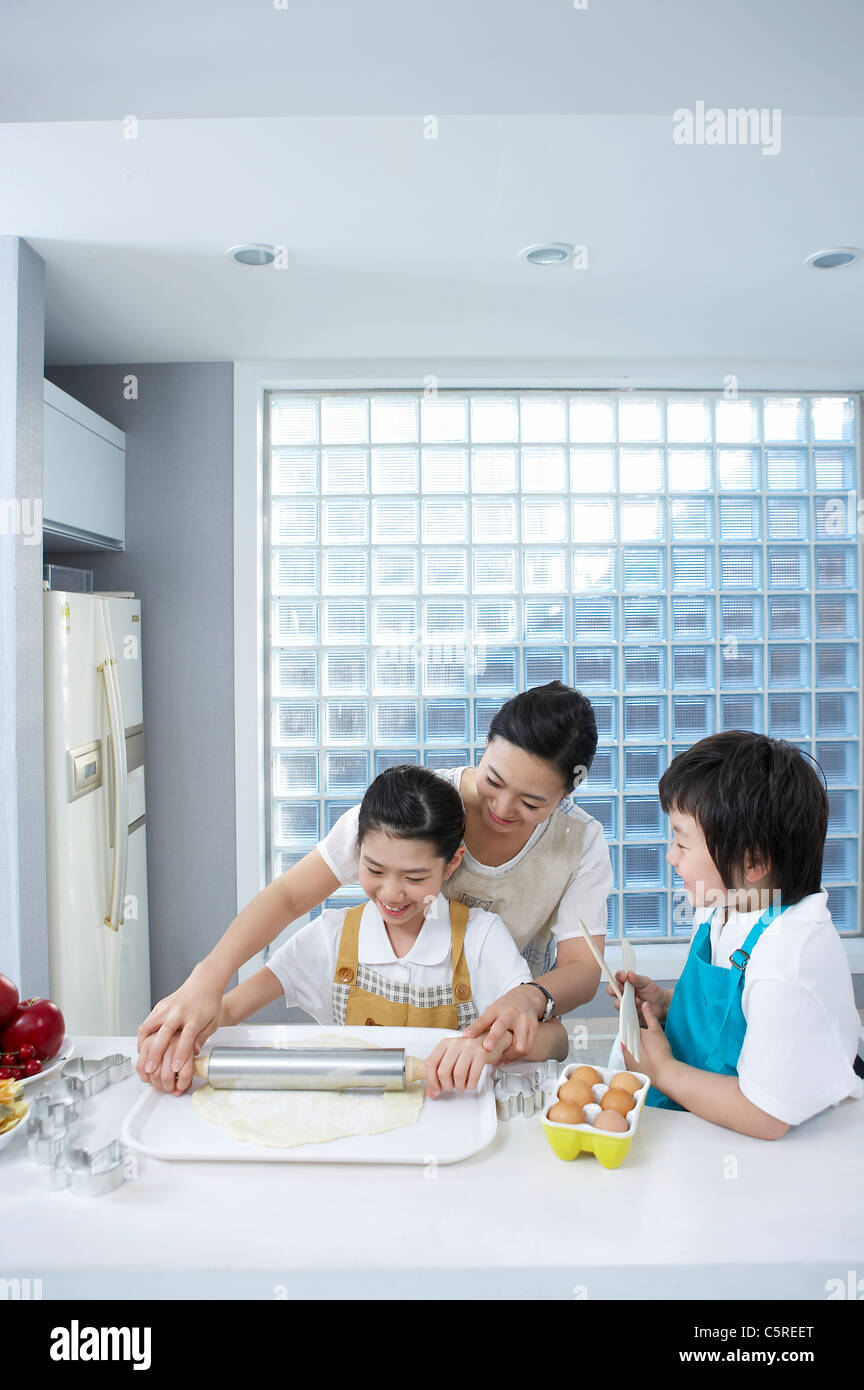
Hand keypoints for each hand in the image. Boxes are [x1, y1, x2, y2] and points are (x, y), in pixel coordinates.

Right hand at [136, 968, 224, 1095]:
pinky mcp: (160, 1005)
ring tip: (143, 1059)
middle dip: (156, 1053)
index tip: (175, 1068)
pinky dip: (143, 1035)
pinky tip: (143, 1046)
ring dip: (143, 1044)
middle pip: (164, 1033)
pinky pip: (147, 1021)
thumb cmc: (210, 1003)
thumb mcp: (213, 1022)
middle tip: (150, 1069)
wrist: (205, 982)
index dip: (180, 1054)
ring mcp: (167, 1007)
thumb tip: (194, 1053)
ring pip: (149, 1026)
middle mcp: (179, 1012)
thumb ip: (203, 1037)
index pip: (186, 1038)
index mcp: (194, 1017)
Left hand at [424, 1029, 514, 1097]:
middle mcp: (456, 1043)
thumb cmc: (470, 1051)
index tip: (435, 1090)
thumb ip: (440, 1074)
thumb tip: (432, 1093)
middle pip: (443, 1071)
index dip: (432, 1080)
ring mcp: (469, 1048)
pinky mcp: (482, 1054)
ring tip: (462, 1086)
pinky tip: (470, 1084)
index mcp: (445, 1043)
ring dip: (459, 1086)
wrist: (492, 1040)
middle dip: (446, 1085)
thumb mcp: (453, 1058)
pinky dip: (470, 1085)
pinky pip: (473, 1075)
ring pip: (458, 1074)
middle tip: (451, 1087)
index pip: (431, 1063)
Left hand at [459, 984, 541, 1060]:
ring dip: (508, 1055)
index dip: (476, 1028)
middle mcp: (511, 1014)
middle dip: (494, 1039)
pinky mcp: (533, 1029)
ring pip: (519, 1044)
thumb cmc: (506, 1006)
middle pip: (502, 1027)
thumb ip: (481, 1024)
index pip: (484, 1018)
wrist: (526, 998)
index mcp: (498, 1009)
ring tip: (499, 1060)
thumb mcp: (492, 1011)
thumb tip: (465, 1038)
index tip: (467, 1035)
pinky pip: (527, 1048)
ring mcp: (524, 1021)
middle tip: (487, 1048)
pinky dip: (517, 1056)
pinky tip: (509, 1058)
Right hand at [607, 970, 670, 1025]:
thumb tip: (630, 973)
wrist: (661, 1005)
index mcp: (626, 983)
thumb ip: (638, 978)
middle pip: (611, 990)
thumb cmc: (653, 992)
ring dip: (625, 1002)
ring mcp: (625, 1004)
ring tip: (637, 1001)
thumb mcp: (647, 982)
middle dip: (614, 989)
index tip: (623, 977)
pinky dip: (631, 1012)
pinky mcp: (628, 1014)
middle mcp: (623, 993)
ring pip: (617, 1003)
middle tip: (622, 989)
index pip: (617, 978)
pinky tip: (639, 1009)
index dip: (618, 976)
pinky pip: (625, 1015)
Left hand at [621, 1002, 673, 1091]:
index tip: (636, 1023)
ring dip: (634, 1047)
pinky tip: (645, 1058)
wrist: (664, 1073)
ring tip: (647, 1049)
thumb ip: (649, 1016)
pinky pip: (631, 1060)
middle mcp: (624, 1048)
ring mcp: (626, 1060)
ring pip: (629, 1049)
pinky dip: (637, 1058)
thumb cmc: (660, 1053)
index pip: (625, 1026)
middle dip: (634, 1036)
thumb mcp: (656, 1030)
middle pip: (627, 1038)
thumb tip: (645, 1005)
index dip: (631, 1024)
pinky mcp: (630, 1068)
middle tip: (645, 1037)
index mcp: (628, 1036)